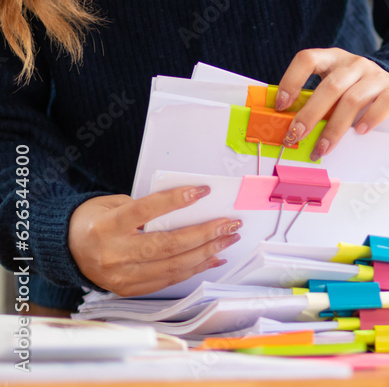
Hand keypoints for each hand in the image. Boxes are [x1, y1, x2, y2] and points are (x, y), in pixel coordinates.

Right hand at [68, 186, 241, 296]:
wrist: (66, 249)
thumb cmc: (94, 220)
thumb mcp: (113, 204)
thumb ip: (146, 207)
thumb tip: (189, 208)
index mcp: (107, 226)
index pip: (147, 210)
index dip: (176, 200)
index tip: (202, 191)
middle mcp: (114, 254)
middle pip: (169, 245)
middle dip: (206, 234)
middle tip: (230, 223)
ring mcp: (122, 276)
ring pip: (174, 266)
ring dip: (207, 253)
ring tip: (227, 240)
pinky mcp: (129, 289)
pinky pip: (169, 280)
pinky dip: (194, 269)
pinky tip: (211, 258)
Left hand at [276, 48, 388, 159]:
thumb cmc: (356, 94)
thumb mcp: (335, 90)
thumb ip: (317, 101)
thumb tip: (291, 129)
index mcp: (333, 58)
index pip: (307, 59)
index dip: (291, 80)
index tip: (281, 106)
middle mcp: (355, 63)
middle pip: (329, 86)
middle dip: (310, 114)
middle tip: (296, 137)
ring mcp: (377, 76)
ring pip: (352, 99)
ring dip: (334, 128)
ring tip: (323, 148)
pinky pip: (382, 104)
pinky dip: (369, 119)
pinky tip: (360, 132)